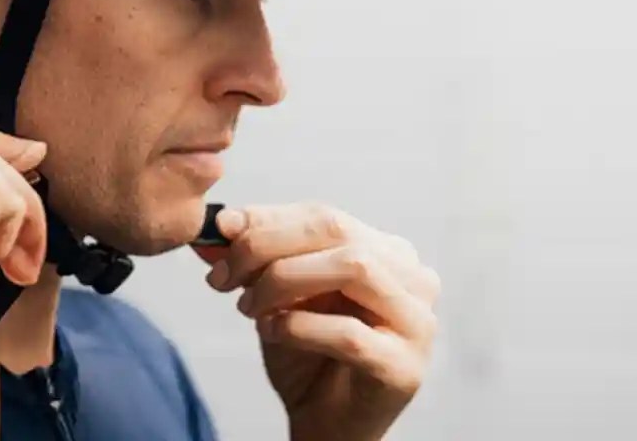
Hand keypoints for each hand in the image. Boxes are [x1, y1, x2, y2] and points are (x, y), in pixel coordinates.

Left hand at [196, 204, 440, 440]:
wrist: (325, 425)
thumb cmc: (306, 354)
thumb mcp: (276, 294)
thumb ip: (256, 257)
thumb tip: (220, 223)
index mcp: (387, 252)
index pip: (325, 216)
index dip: (268, 218)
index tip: (220, 229)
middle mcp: (413, 278)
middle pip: (338, 233)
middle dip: (268, 246)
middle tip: (223, 275)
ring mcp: (416, 322)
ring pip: (353, 269)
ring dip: (284, 281)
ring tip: (248, 307)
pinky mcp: (404, 367)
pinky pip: (350, 334)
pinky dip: (299, 327)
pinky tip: (270, 332)